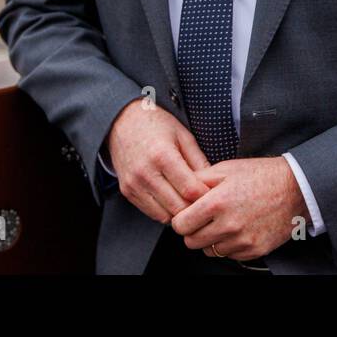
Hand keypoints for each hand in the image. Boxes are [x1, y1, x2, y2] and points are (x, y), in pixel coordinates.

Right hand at [108, 97, 211, 223]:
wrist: (123, 121)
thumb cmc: (156, 125)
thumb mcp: (183, 135)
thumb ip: (199, 161)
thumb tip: (213, 184)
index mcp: (162, 156)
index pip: (190, 190)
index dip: (205, 195)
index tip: (212, 192)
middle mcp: (145, 173)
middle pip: (178, 207)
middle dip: (194, 207)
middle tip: (203, 200)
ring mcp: (134, 184)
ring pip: (165, 216)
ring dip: (179, 212)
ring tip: (187, 200)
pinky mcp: (127, 192)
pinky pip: (151, 214)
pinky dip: (165, 211)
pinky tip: (172, 198)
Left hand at [170, 157, 308, 261]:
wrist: (295, 188)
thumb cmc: (261, 175)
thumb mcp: (226, 168)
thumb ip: (198, 180)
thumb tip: (181, 192)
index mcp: (216, 203)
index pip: (180, 225)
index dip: (181, 219)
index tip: (187, 214)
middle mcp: (228, 225)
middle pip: (191, 242)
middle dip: (193, 231)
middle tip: (202, 219)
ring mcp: (242, 241)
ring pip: (210, 251)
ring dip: (211, 239)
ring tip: (222, 222)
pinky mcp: (254, 250)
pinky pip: (229, 255)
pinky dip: (228, 245)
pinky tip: (237, 228)